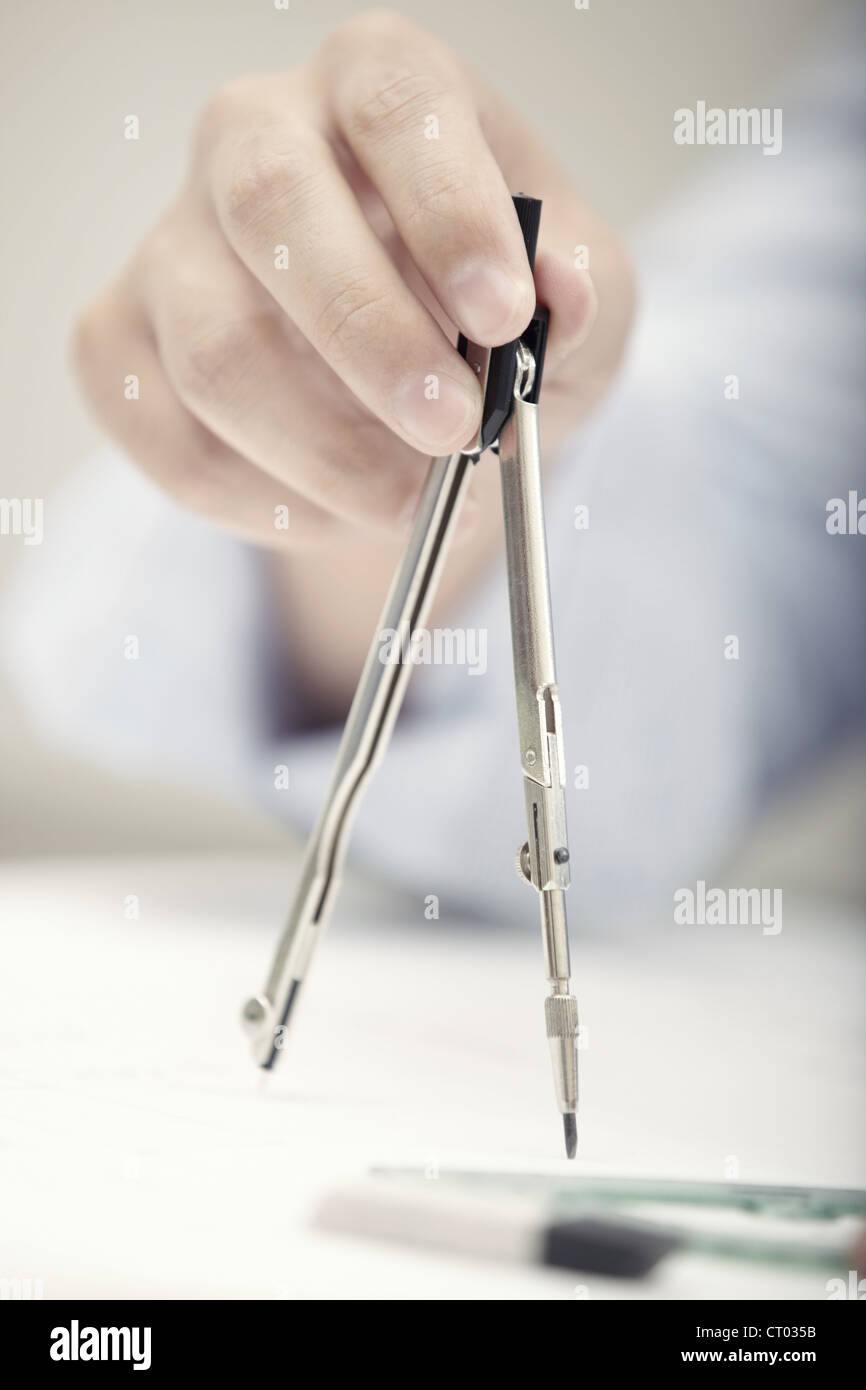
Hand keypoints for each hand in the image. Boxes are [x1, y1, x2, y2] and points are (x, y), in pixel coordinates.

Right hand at [73, 9, 632, 706]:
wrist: (412, 391)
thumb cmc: (492, 321)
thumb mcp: (575, 302)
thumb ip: (581, 296)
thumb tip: (563, 293)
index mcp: (375, 85)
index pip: (395, 105)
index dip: (449, 209)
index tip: (504, 317)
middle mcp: (253, 137)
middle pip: (271, 208)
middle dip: (368, 339)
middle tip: (451, 430)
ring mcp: (172, 241)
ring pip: (215, 350)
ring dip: (324, 453)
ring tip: (410, 504)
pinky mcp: (121, 340)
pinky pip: (168, 436)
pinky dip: (261, 503)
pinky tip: (331, 515)